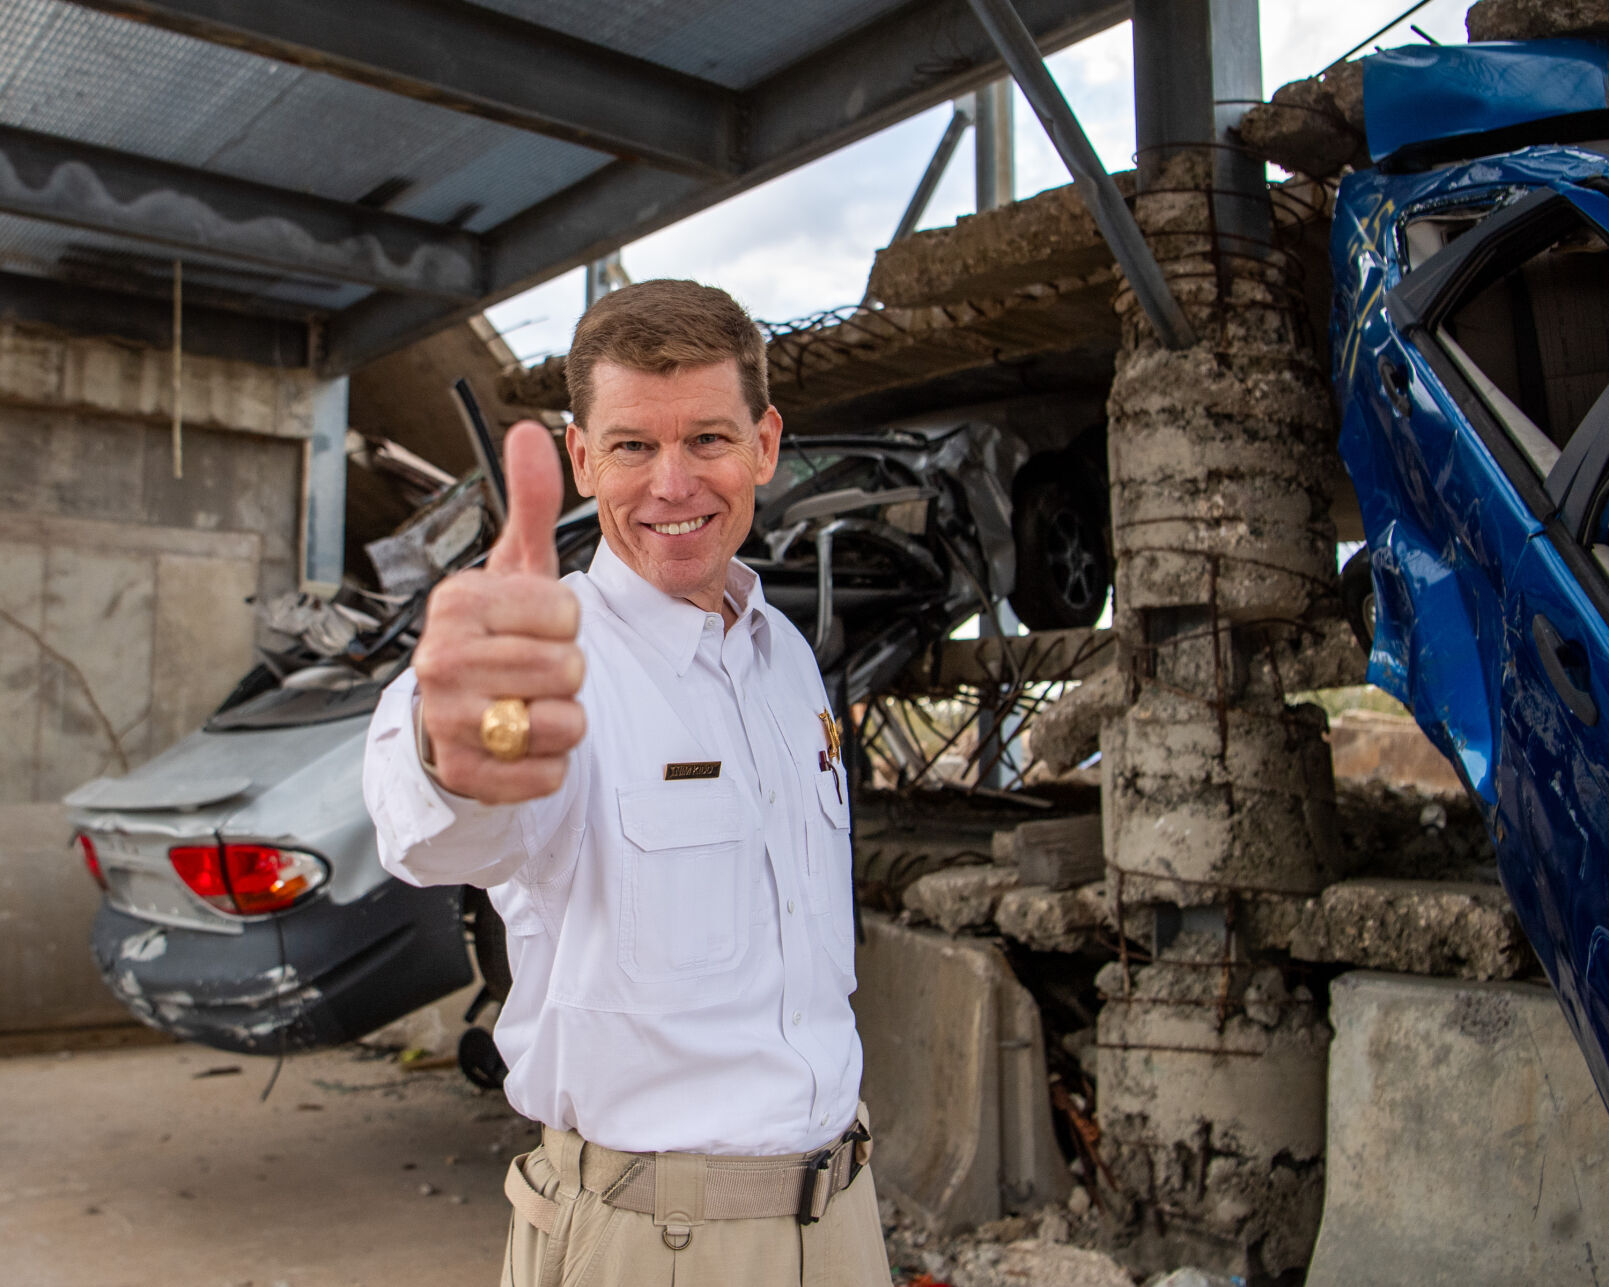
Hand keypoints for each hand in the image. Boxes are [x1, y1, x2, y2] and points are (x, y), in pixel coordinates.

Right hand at [412, 420, 585, 802]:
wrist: (449, 714)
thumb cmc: (493, 636)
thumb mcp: (514, 568)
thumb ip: (530, 503)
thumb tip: (529, 430)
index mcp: (458, 601)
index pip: (567, 613)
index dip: (568, 623)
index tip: (536, 626)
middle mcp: (441, 658)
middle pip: (569, 669)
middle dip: (567, 673)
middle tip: (533, 671)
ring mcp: (448, 719)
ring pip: (565, 722)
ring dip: (562, 719)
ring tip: (528, 704)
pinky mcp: (464, 775)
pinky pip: (549, 771)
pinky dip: (551, 763)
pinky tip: (522, 744)